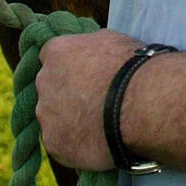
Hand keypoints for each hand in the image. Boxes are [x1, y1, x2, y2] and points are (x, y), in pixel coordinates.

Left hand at [35, 29, 141, 171]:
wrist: (141, 105)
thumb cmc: (131, 68)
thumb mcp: (111, 40)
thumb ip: (90, 46)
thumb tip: (91, 52)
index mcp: (56, 52)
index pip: (51, 58)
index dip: (68, 68)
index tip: (83, 77)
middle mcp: (44, 81)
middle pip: (50, 89)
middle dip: (66, 95)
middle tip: (92, 103)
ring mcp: (46, 114)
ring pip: (53, 118)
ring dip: (69, 121)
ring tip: (98, 127)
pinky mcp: (54, 143)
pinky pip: (61, 144)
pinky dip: (75, 145)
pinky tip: (97, 144)